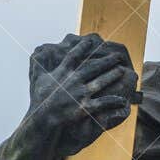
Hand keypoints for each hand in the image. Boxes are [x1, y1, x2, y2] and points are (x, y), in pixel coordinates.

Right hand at [34, 32, 139, 157]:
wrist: (42, 119)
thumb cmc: (39, 100)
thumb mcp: (38, 79)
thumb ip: (39, 65)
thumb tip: (37, 51)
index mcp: (63, 72)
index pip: (74, 56)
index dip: (83, 47)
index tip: (92, 40)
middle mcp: (73, 80)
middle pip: (94, 67)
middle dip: (107, 60)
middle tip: (117, 55)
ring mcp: (80, 93)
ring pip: (101, 82)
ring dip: (112, 75)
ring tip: (122, 70)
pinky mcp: (85, 107)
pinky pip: (103, 103)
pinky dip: (113, 101)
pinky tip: (122, 99)